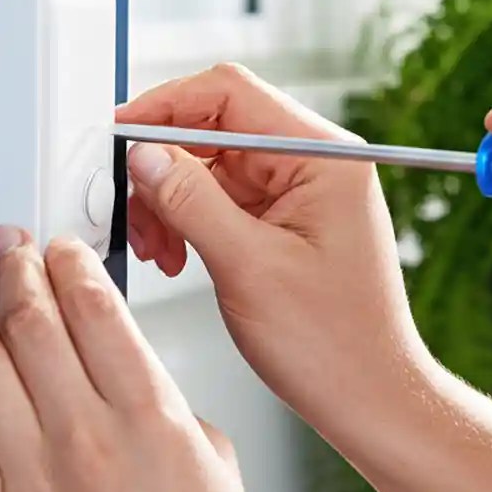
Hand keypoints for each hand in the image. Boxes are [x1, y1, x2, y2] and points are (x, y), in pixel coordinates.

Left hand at [0, 226, 244, 491]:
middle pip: (30, 318)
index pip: (94, 304)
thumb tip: (130, 365)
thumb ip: (166, 400)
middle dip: (14, 266)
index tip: (63, 249)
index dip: (69, 259)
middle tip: (10, 249)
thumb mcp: (210, 458)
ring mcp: (32, 471)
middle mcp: (85, 434)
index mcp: (149, 413)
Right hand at [117, 64, 420, 453]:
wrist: (369, 397)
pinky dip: (189, 220)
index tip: (122, 132)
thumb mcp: (249, 267)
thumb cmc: (336, 344)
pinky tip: (176, 253)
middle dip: (164, 166)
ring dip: (171, 199)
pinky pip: (221, 199)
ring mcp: (299, 191)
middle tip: (133, 207)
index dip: (166, 106)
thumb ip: (191, 201)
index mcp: (322, 157)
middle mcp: (314, 163)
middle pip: (215, 127)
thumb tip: (145, 154)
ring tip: (158, 245)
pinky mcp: (285, 219)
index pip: (229, 94)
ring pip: (210, 166)